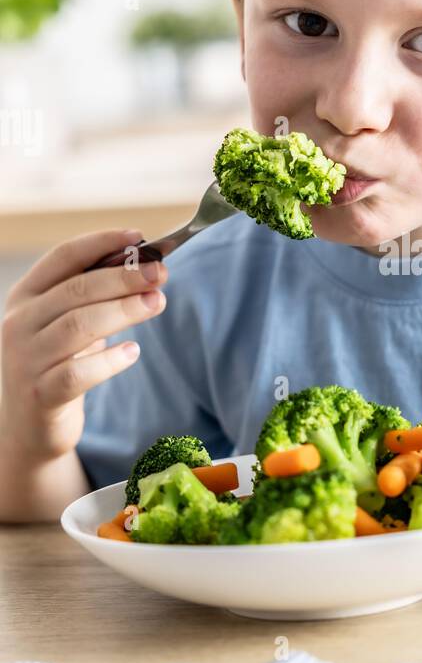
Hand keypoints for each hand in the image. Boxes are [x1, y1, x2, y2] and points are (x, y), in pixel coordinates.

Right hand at [0, 229, 168, 462]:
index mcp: (25, 296)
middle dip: (124, 277)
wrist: (30, 426)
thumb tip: (146, 264)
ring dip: (123, 310)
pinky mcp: (40, 394)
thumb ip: (95, 296)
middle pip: (77, 289)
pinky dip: (109, 360)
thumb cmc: (58, 363)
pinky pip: (78, 372)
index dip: (102, 242)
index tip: (138, 237)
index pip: (63, 257)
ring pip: (79, 325)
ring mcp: (26, 359)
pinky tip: (133, 352)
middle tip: (160, 273)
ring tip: (157, 303)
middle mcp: (19, 323)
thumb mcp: (68, 323)